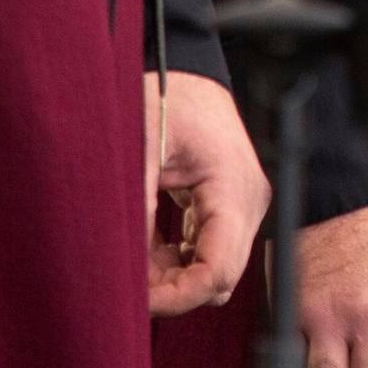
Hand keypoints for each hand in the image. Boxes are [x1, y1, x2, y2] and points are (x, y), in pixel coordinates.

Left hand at [148, 71, 270, 314]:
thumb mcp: (142, 144)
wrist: (185, 67)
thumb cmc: (169, 93)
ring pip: (212, 270)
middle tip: (125, 283)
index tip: (135, 301)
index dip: (177, 297)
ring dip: (171, 276)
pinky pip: (205, 251)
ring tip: (130, 259)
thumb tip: (119, 259)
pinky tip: (144, 244)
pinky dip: (174, 259)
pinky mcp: (227, 206)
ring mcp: (241, 206)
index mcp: (233, 188)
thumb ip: (136, 203)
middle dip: (172, 291)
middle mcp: (247, 203)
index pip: (217, 271)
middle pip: (219, 278)